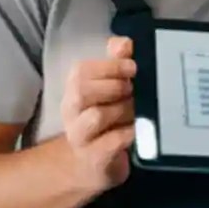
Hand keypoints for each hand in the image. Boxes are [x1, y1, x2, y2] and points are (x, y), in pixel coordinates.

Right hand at [61, 36, 136, 196]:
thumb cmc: (106, 119)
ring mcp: (80, 137)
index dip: (110, 66)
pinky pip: (110, 143)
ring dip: (121, 110)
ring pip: (95, 116)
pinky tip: (137, 130)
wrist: (91, 164)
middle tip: (133, 90)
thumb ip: (116, 62)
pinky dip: (127, 134)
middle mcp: (71, 111)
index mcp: (74, 89)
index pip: (81, 70)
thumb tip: (124, 43)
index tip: (133, 68)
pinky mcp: (94, 159)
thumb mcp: (110, 89)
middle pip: (82, 91)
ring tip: (136, 111)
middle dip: (113, 86)